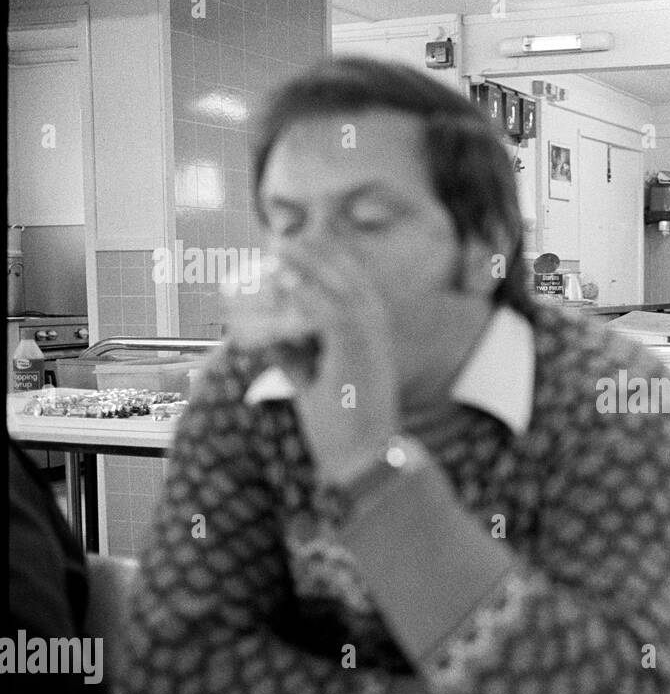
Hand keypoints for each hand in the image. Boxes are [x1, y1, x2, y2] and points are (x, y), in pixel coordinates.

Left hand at [268, 243, 401, 487]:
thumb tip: (269, 339)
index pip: (353, 284)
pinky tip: (287, 280)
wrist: (366, 457)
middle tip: (284, 236)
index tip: (298, 244)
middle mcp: (376, 332)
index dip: (327, 260)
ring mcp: (369, 340)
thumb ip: (295, 358)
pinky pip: (331, 313)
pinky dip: (309, 294)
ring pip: (340, 287)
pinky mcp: (357, 352)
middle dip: (317, 251)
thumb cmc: (345, 426)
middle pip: (349, 276)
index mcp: (371, 336)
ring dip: (310, 263)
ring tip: (281, 245)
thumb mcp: (313, 384)